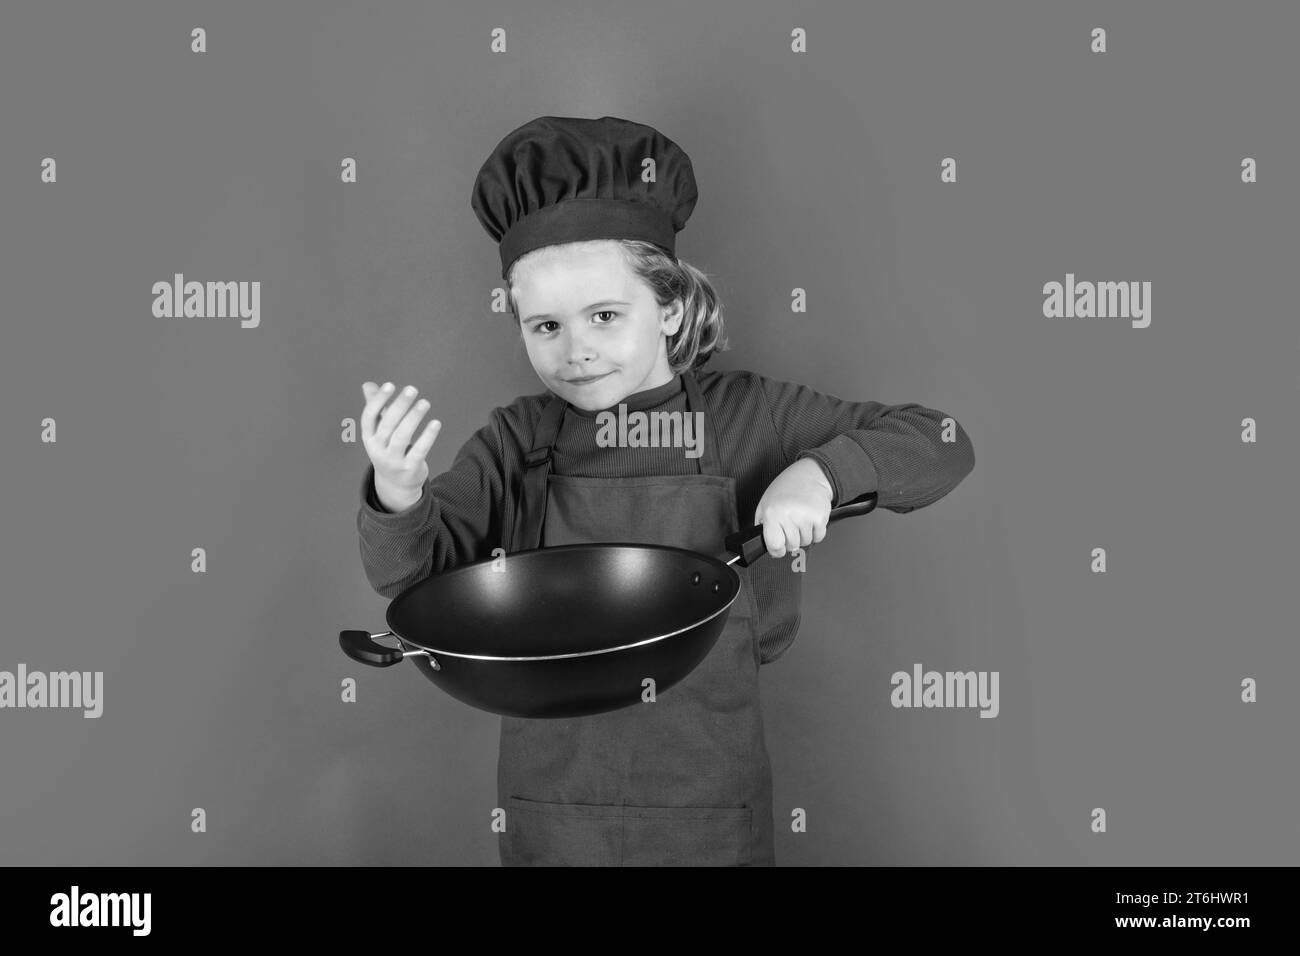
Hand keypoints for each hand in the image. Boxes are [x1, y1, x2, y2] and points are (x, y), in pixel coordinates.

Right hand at [360, 381, 441, 500]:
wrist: (395, 484)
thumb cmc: (388, 449)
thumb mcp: (379, 432)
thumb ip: (376, 408)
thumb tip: (368, 385)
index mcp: (368, 438)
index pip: (369, 417)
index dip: (378, 401)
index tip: (390, 385)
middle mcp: (378, 449)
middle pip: (387, 425)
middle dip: (399, 406)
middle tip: (412, 389)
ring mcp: (393, 460)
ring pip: (402, 437)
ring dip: (414, 417)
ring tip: (425, 402)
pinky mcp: (410, 468)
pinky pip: (419, 450)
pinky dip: (428, 436)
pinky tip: (436, 423)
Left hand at [753, 458, 833, 558]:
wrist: (810, 474)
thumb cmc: (786, 488)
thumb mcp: (765, 502)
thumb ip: (762, 523)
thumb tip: (762, 542)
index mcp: (772, 513)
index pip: (774, 545)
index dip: (776, 550)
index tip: (778, 548)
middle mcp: (789, 516)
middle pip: (791, 546)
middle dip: (791, 540)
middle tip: (791, 525)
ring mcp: (806, 517)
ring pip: (805, 543)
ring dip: (803, 535)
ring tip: (800, 519)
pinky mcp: (820, 518)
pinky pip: (818, 537)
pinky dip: (815, 532)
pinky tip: (810, 519)